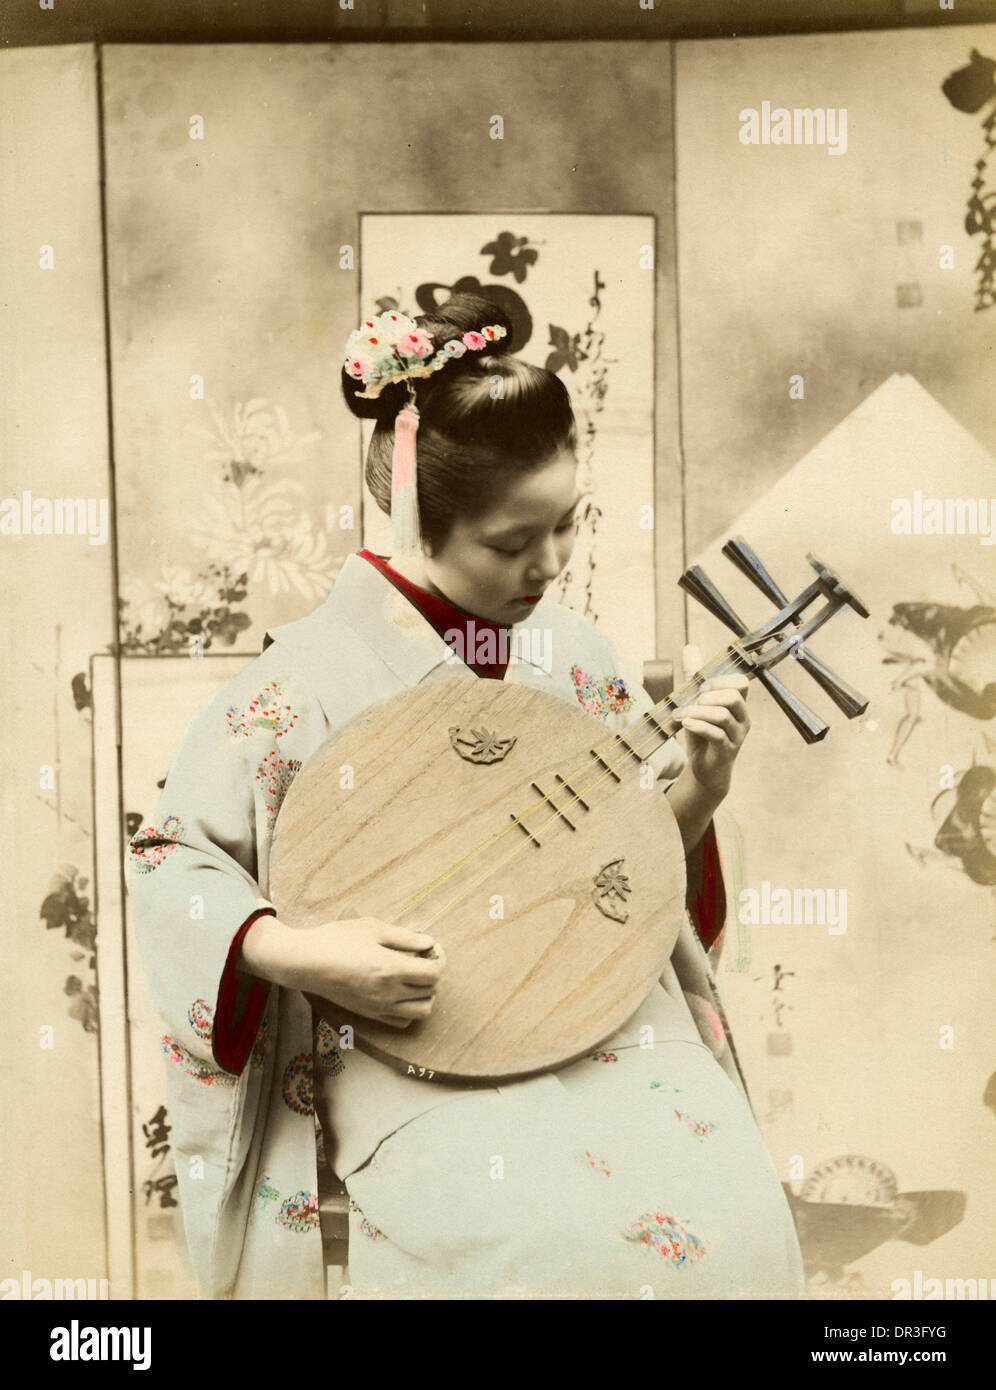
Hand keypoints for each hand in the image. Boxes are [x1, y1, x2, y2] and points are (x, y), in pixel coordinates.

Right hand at [241, 915, 445, 1028]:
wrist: (305, 962)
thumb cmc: (336, 939)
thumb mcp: (372, 928)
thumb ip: (405, 938)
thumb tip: (429, 943)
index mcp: (390, 970)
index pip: (434, 974)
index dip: (440, 959)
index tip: (432, 947)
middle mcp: (388, 994)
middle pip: (431, 992)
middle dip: (433, 973)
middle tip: (423, 956)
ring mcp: (378, 1008)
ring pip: (420, 1011)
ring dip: (425, 994)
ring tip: (414, 975)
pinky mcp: (369, 1014)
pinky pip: (402, 1020)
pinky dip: (409, 1008)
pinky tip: (400, 989)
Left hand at [676, 644, 750, 795]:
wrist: (703, 769)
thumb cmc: (702, 733)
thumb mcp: (697, 703)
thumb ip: (694, 677)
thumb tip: (690, 647)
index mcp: (738, 704)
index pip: (741, 683)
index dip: (720, 680)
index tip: (701, 687)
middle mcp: (742, 718)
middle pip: (734, 697)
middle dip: (709, 695)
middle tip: (691, 702)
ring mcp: (737, 736)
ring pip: (723, 715)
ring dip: (697, 712)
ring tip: (680, 717)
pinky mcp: (727, 751)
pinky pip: (717, 734)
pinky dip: (699, 726)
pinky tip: (686, 725)